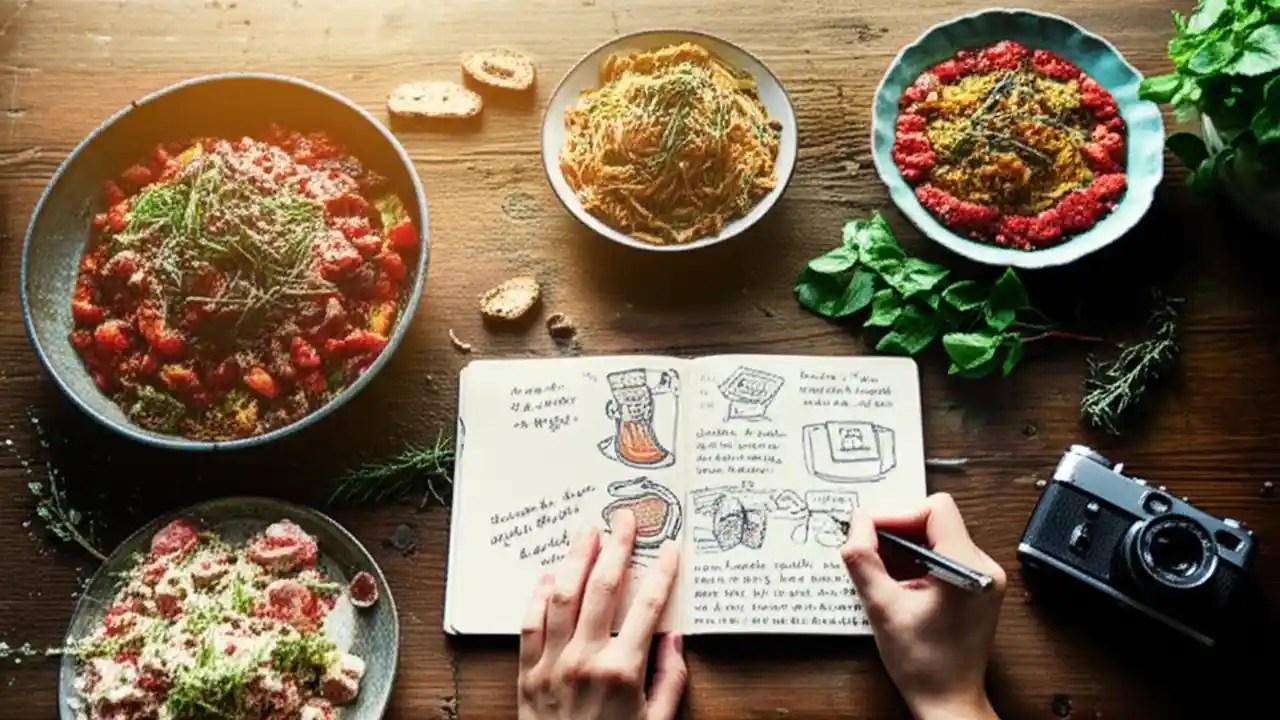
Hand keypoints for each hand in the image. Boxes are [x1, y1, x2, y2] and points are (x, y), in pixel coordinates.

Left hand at [518, 510, 686, 719]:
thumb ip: (669, 679)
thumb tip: (674, 638)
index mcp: (622, 671)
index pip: (648, 606)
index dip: (663, 572)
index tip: (673, 548)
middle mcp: (585, 660)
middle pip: (602, 588)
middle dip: (617, 548)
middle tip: (625, 519)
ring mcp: (552, 664)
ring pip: (562, 596)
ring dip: (576, 558)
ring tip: (587, 531)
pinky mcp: (527, 673)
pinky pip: (529, 624)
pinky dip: (537, 595)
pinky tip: (549, 575)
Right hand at [839, 493, 1006, 719]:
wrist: (948, 701)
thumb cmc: (924, 665)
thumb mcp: (882, 608)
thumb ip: (864, 560)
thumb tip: (855, 525)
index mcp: (967, 568)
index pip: (935, 509)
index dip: (897, 514)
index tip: (870, 530)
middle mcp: (982, 568)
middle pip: (935, 520)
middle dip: (897, 531)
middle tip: (868, 549)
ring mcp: (981, 578)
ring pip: (936, 537)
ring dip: (904, 548)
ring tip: (881, 570)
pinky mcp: (974, 587)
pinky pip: (942, 556)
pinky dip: (915, 561)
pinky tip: (897, 582)